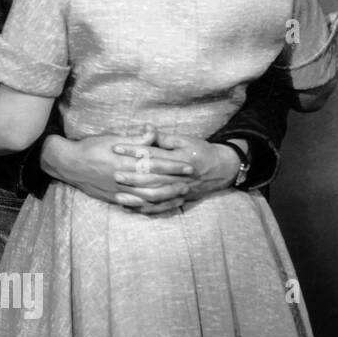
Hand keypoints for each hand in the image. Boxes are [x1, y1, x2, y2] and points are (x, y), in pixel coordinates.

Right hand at [41, 127, 198, 214]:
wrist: (69, 164)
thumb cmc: (90, 148)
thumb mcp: (113, 139)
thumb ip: (136, 139)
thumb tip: (153, 132)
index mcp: (127, 162)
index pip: (157, 165)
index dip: (175, 166)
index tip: (189, 166)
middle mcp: (126, 179)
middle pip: (157, 183)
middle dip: (176, 183)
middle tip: (192, 182)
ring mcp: (121, 191)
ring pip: (149, 197)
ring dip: (168, 197)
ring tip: (181, 195)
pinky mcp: (115, 198)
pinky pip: (138, 205)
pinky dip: (152, 206)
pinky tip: (161, 206)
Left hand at [120, 133, 240, 202]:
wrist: (223, 169)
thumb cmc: (201, 151)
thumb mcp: (185, 140)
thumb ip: (163, 137)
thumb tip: (146, 127)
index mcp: (179, 158)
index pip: (152, 154)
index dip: (133, 151)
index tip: (115, 148)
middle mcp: (179, 177)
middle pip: (153, 178)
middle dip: (133, 177)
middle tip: (114, 174)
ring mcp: (180, 191)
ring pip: (156, 196)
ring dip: (137, 197)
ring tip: (117, 196)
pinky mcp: (180, 200)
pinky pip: (161, 207)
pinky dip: (146, 209)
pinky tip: (130, 208)